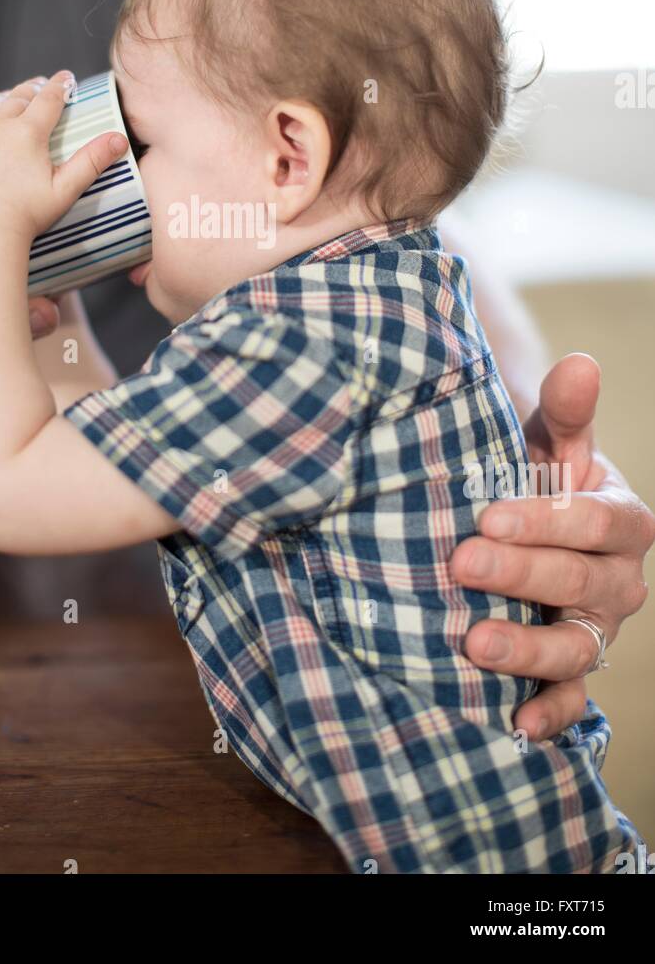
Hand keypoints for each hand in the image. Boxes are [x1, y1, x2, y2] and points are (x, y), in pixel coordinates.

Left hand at [0, 72, 127, 243]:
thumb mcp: (64, 190)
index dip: (60, 85)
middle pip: (17, 97)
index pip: (48, 98)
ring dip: (1, 100)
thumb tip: (120, 138)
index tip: (65, 77)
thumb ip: (92, 161)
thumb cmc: (25, 218)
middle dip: (32, 90)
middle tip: (40, 87)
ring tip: (9, 100)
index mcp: (27, 133)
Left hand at [451, 353, 653, 738]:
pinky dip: (549, 715)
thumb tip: (580, 361)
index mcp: (622, 520)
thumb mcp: (546, 442)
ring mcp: (597, 630)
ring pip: (575, 647)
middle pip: (579, 583)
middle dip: (521, 576)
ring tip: (473, 645)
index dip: (547, 520)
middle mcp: (619, 581)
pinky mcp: (571, 670)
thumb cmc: (533, 476)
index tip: (488, 515)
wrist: (523, 521)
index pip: (595, 522)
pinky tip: (514, 723)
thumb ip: (564, 412)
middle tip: (461, 563)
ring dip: (528, 651)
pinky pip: (572, 700)